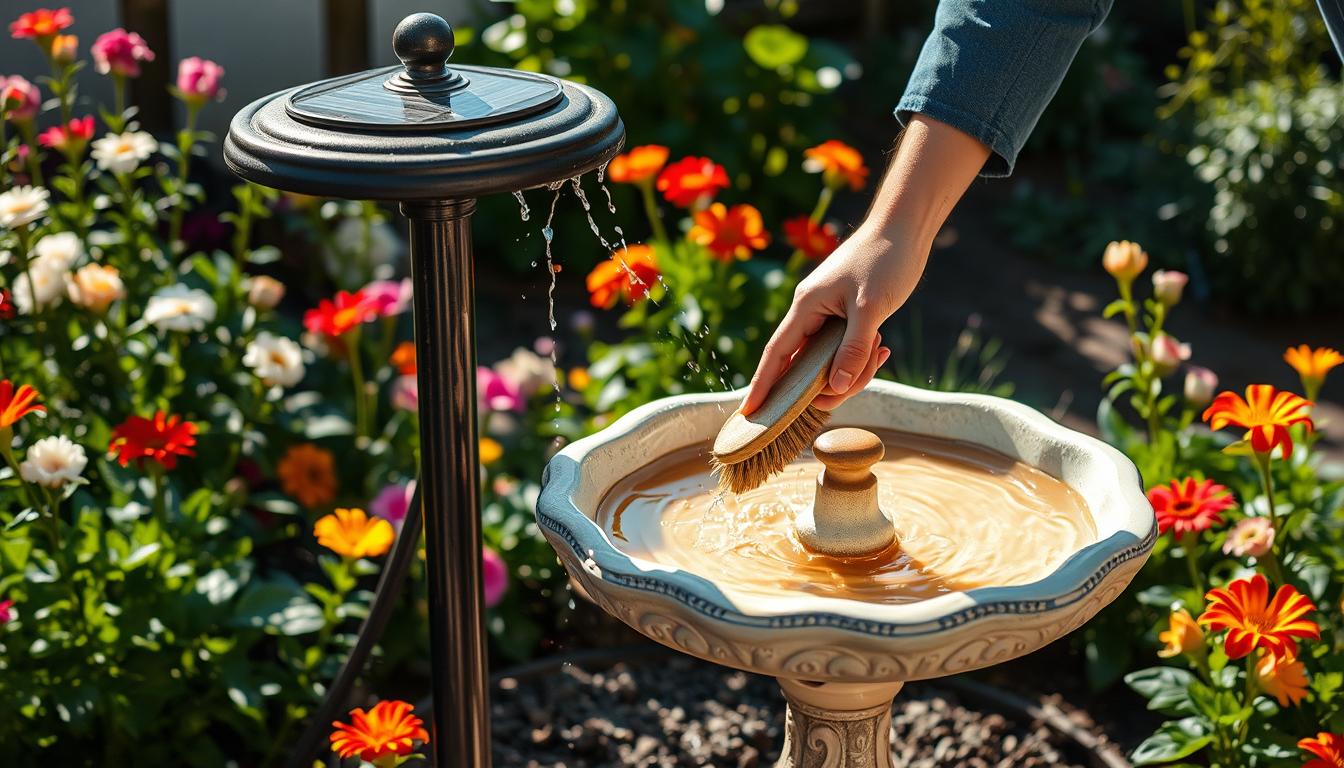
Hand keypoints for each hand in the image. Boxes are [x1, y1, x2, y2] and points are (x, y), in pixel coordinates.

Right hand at [742, 224, 927, 413]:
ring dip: (855, 368)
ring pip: (830, 362)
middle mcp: (811, 313)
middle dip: (832, 383)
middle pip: (806, 366)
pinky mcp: (846, 318)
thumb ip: (853, 349)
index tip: (749, 413)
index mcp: (806, 307)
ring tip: (881, 348)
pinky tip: (883, 348)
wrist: (904, 226)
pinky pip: (845, 351)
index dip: (762, 385)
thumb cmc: (884, 258)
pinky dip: (862, 357)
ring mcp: (828, 316)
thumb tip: (835, 387)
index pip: (776, 354)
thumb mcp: (870, 308)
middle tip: (861, 379)